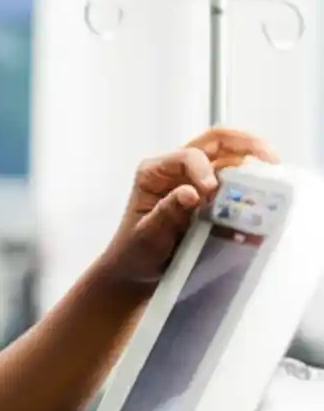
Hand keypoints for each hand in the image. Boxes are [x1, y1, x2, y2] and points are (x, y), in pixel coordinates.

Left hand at [98, 127, 278, 286]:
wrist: (137, 269)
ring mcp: (195, 179)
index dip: (203, 169)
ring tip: (275, 175)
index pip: (186, 157)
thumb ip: (167, 214)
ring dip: (254, 162)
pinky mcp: (210, 194)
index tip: (211, 191)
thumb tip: (191, 193)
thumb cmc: (135, 252)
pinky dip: (252, 182)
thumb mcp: (147, 236)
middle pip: (216, 141)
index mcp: (153, 172)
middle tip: (271, 160)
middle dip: (246, 144)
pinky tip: (266, 192)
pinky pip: (235, 179)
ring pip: (230, 157)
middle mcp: (175, 169)